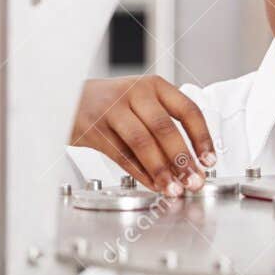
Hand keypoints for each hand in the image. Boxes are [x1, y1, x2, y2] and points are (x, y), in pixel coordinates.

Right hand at [70, 75, 215, 194]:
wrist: (65, 97)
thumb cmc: (110, 105)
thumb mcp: (140, 104)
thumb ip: (163, 128)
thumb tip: (189, 165)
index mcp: (154, 86)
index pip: (187, 110)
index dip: (202, 138)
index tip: (209, 160)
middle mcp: (135, 92)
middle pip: (165, 128)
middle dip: (183, 159)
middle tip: (194, 181)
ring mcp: (113, 109)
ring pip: (143, 142)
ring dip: (161, 170)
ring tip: (173, 189)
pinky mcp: (95, 128)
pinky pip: (122, 155)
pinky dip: (141, 174)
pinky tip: (153, 185)